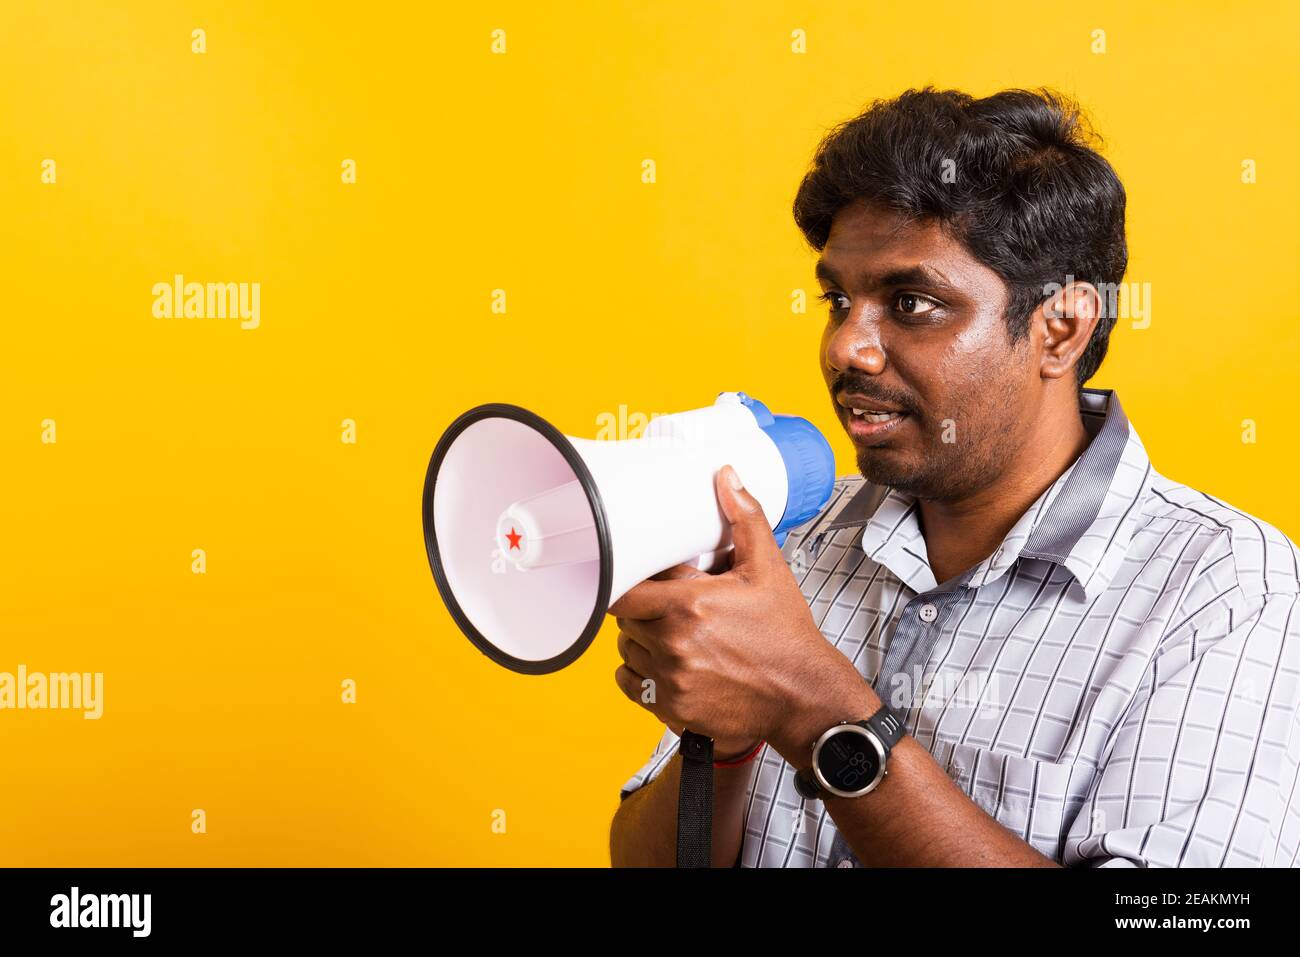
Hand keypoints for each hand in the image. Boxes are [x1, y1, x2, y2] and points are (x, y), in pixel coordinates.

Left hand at [611, 464, 868, 762]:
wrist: (805, 697)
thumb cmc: (786, 636)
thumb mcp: (769, 570)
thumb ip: (745, 519)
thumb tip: (726, 476)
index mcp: (691, 604)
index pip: (624, 588)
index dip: (627, 580)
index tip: (641, 578)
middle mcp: (675, 643)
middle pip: (625, 618)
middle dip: (642, 608)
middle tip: (670, 605)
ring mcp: (670, 679)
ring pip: (626, 650)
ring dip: (641, 640)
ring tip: (674, 634)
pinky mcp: (670, 707)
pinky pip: (630, 683)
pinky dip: (641, 673)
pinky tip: (670, 663)